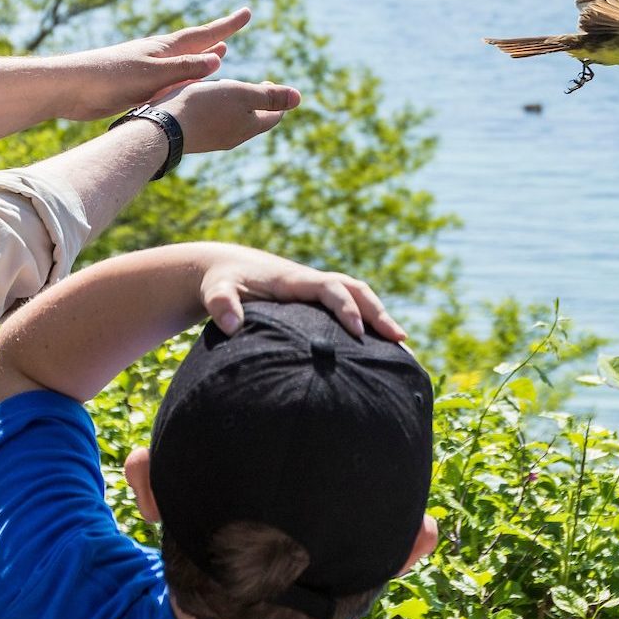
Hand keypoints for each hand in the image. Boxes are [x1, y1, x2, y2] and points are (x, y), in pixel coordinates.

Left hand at [52, 9, 248, 121]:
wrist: (71, 88)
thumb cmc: (109, 78)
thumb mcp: (152, 74)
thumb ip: (184, 68)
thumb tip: (219, 58)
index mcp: (163, 48)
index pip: (203, 34)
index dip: (227, 25)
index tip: (247, 12)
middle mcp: (158, 55)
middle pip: (196, 43)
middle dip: (217, 37)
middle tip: (235, 29)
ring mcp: (148, 69)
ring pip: (185, 61)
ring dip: (204, 56)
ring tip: (222, 52)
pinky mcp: (137, 85)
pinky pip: (173, 78)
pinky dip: (188, 76)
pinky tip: (188, 83)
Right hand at [154, 77, 301, 153]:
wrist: (163, 128)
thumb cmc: (204, 106)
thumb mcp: (242, 94)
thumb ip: (270, 96)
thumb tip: (299, 98)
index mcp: (249, 127)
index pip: (273, 117)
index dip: (278, 101)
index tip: (270, 81)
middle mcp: (233, 137)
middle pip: (254, 121)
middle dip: (257, 102)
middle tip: (255, 86)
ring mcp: (213, 140)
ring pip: (233, 122)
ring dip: (236, 106)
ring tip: (230, 90)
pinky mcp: (195, 138)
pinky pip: (213, 123)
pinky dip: (217, 109)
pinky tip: (204, 100)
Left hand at [196, 245, 407, 341]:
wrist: (225, 268)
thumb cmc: (222, 283)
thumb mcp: (215, 292)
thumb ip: (221, 306)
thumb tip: (233, 326)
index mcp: (294, 280)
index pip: (329, 288)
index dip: (345, 307)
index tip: (357, 332)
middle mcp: (312, 282)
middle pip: (356, 290)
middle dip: (378, 313)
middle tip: (399, 340)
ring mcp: (318, 291)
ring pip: (360, 298)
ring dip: (381, 318)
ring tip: (403, 348)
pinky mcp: (318, 302)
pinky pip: (351, 307)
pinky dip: (370, 324)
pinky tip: (383, 350)